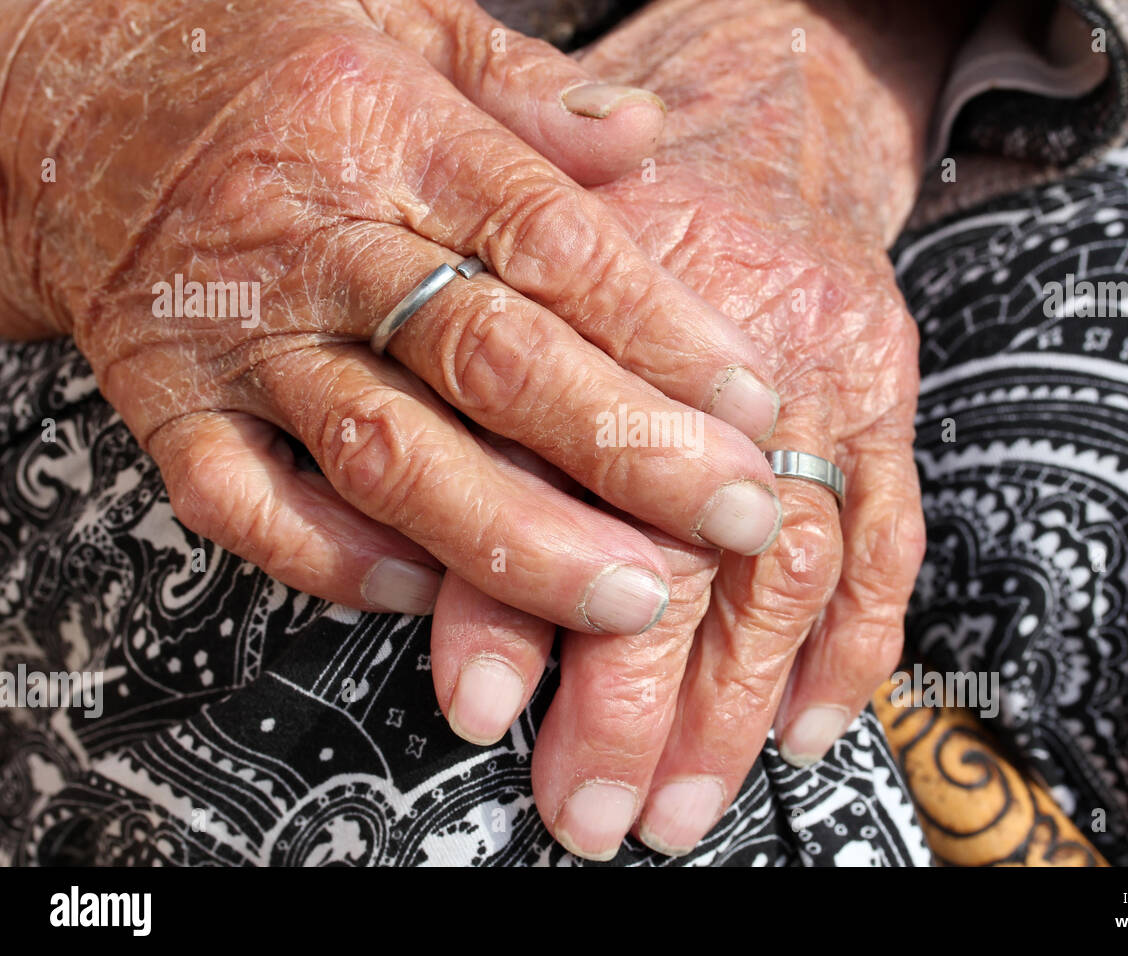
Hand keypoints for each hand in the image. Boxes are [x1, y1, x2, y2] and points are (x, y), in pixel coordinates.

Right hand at [0, 0, 787, 631]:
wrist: (71, 105)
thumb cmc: (261, 64)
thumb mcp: (401, 20)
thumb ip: (526, 91)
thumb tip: (644, 135)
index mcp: (389, 133)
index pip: (550, 242)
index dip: (662, 331)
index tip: (753, 406)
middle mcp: (318, 243)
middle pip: (489, 360)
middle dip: (627, 453)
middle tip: (739, 519)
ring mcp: (239, 338)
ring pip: (388, 456)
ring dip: (516, 540)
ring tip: (630, 596)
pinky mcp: (171, 408)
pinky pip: (251, 509)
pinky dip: (344, 564)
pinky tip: (438, 598)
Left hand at [433, 0, 963, 858]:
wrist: (765, 127)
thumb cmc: (631, 216)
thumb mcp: (528, 306)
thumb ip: (496, 459)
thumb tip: (475, 643)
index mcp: (634, 323)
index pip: (585, 498)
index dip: (530, 616)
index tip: (491, 721)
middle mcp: (747, 363)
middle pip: (701, 560)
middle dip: (646, 707)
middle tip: (600, 811)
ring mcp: (836, 387)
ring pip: (797, 573)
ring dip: (742, 705)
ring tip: (693, 800)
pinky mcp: (889, 406)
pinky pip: (892, 541)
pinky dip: (856, 649)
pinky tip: (814, 727)